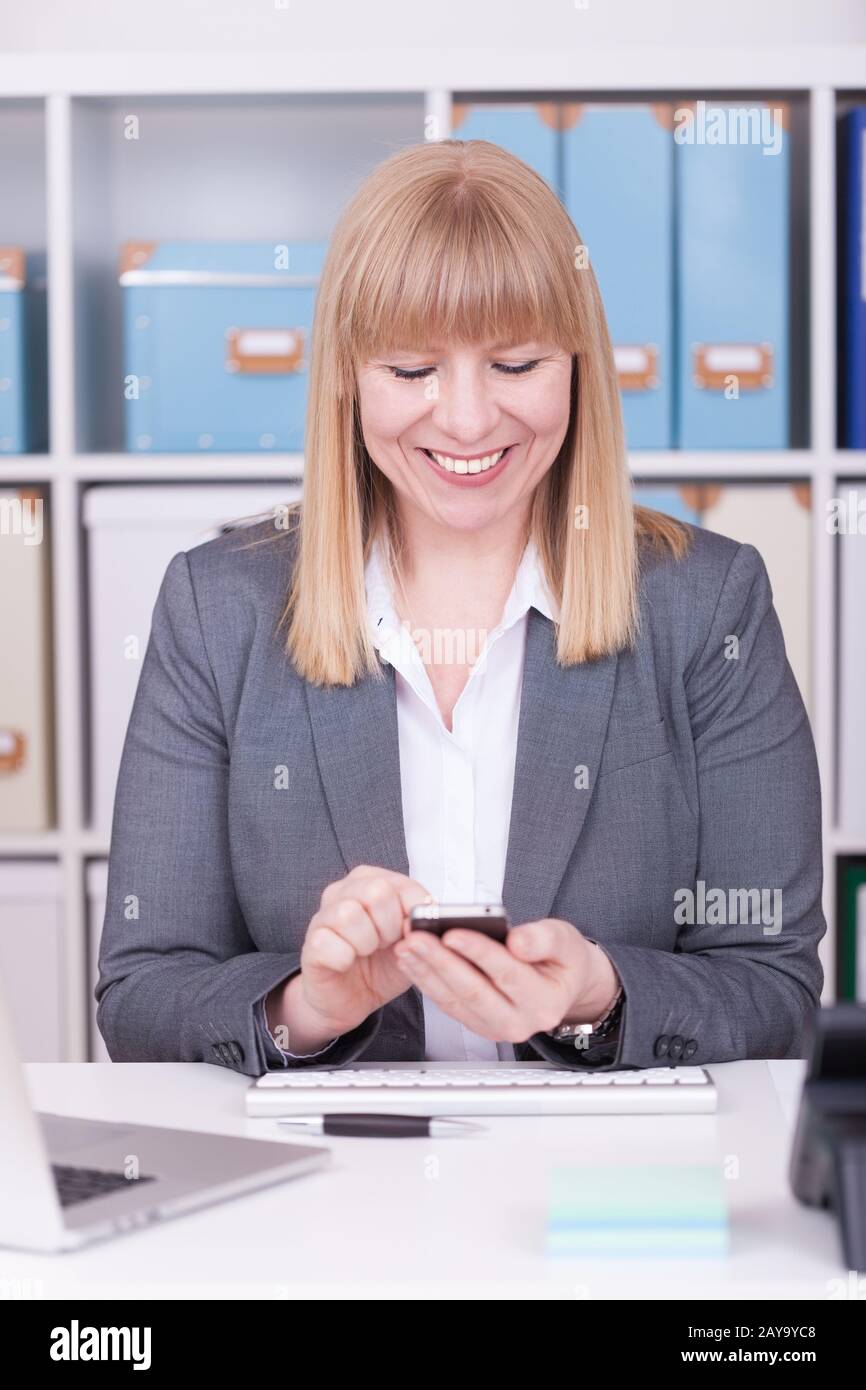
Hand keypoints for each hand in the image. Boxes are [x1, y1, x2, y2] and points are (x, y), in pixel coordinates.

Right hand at [292, 865, 433, 1036]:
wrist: (351, 1000)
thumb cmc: (380, 964)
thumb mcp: (410, 940)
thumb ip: (419, 922)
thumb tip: (423, 915)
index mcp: (370, 881)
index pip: (400, 883)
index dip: (411, 912)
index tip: (406, 931)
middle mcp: (343, 891)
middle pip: (376, 891)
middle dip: (389, 926)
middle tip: (384, 944)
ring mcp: (322, 916)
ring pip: (350, 914)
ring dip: (367, 943)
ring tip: (365, 953)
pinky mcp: (310, 943)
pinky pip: (330, 943)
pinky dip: (345, 959)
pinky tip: (346, 964)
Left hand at [392, 918, 620, 1043]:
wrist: (562, 984)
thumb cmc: (562, 958)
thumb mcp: (565, 940)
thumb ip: (544, 940)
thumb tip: (518, 942)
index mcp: (544, 1002)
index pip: (506, 973)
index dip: (478, 952)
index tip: (452, 932)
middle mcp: (519, 1022)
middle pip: (473, 990)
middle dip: (441, 962)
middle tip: (416, 937)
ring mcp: (494, 1027)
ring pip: (454, 999)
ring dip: (426, 971)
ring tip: (406, 945)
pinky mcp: (476, 1023)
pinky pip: (446, 1003)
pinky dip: (425, 980)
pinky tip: (410, 960)